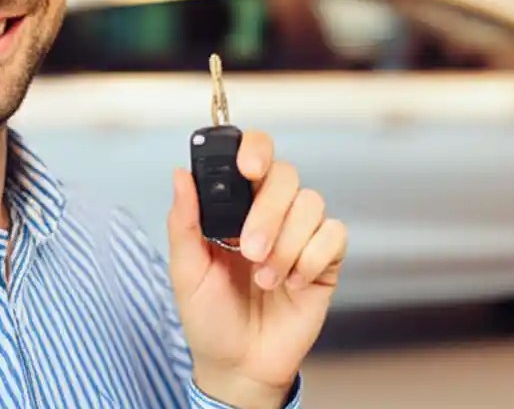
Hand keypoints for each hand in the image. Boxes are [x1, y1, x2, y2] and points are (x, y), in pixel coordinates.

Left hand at [167, 130, 346, 407]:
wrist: (239, 364)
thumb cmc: (210, 317)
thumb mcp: (186, 271)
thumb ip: (184, 221)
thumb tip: (179, 175)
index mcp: (235, 205)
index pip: (252, 155)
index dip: (255, 150)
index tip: (247, 169)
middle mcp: (271, 212)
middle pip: (286, 176)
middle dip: (268, 213)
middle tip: (249, 251)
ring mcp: (301, 233)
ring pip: (311, 204)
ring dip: (287, 244)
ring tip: (265, 278)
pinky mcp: (325, 259)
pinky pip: (334, 235)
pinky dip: (311, 259)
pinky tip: (292, 283)